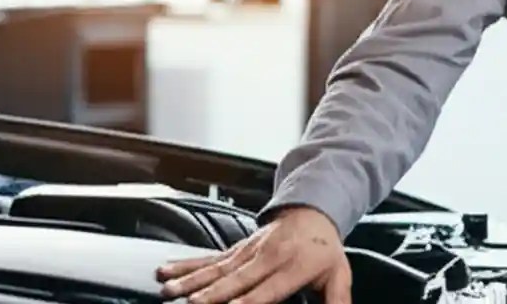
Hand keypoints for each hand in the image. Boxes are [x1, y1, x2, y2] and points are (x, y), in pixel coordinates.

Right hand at [156, 205, 350, 303]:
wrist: (313, 211)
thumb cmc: (325, 251)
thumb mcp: (338, 276)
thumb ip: (337, 301)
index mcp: (293, 268)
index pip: (267, 289)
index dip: (248, 300)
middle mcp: (267, 258)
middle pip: (236, 279)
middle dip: (212, 292)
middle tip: (190, 303)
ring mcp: (248, 251)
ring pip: (216, 267)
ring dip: (191, 278)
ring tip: (169, 288)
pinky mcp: (236, 248)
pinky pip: (209, 258)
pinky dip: (187, 264)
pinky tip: (168, 270)